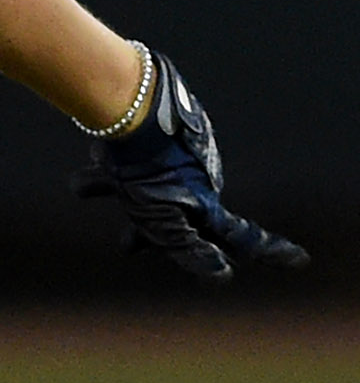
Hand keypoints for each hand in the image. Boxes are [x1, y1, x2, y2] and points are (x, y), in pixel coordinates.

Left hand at [71, 49, 307, 282]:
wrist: (134, 108)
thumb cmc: (149, 170)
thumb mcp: (165, 219)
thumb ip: (188, 248)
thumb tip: (220, 274)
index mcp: (205, 203)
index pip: (243, 236)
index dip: (270, 251)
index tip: (300, 259)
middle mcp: (197, 178)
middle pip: (176, 213)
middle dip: (149, 231)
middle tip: (126, 246)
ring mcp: (175, 153)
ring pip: (140, 181)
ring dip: (111, 187)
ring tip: (82, 187)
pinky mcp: (152, 130)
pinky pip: (126, 154)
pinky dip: (108, 160)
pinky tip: (91, 154)